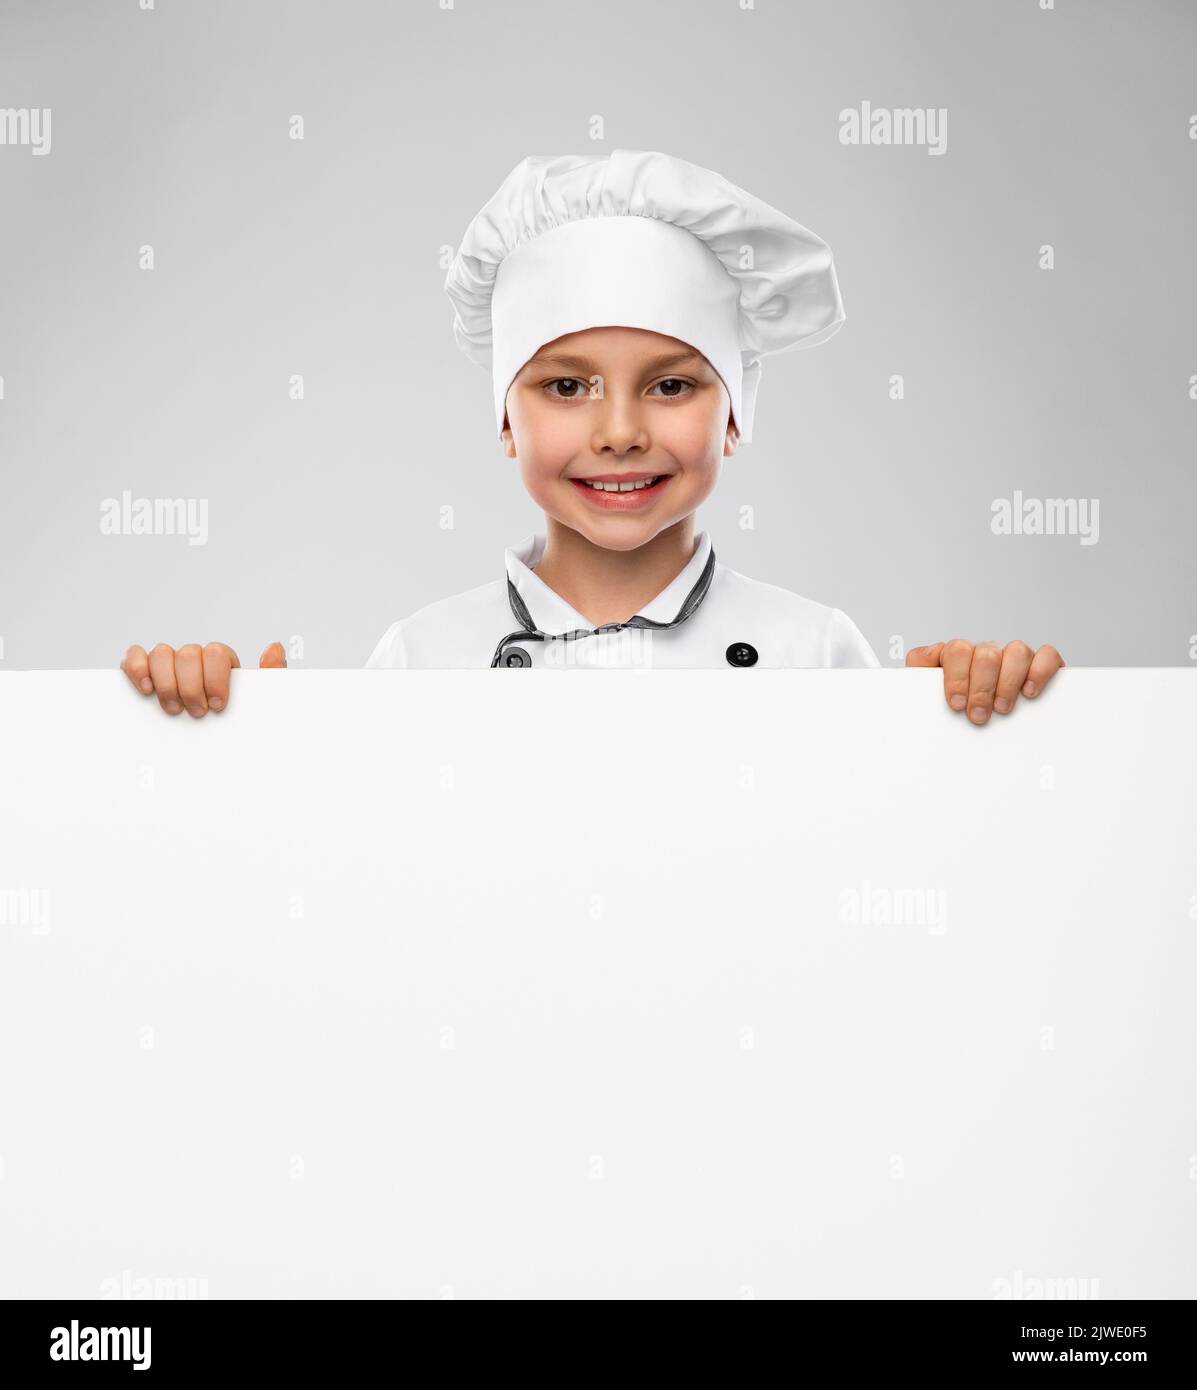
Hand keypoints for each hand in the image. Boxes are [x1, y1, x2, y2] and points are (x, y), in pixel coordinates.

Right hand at [121, 641, 286, 715]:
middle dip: (191, 687)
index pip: (216, 653)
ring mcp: (167, 663)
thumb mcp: (258, 702)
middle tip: (198, 713)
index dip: (215, 678)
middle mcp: (193, 657)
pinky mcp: (143, 670)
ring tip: (174, 709)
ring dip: (167, 684)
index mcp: (221, 661)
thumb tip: (275, 647)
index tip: (218, 705)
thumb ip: (272, 676)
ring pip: (161, 653)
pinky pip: (134, 656)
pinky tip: (147, 689)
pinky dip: (137, 668)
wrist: (216, 747)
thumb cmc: (235, 720)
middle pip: (187, 654)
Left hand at [905, 639, 1063, 724]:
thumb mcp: (928, 696)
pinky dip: (1039, 671)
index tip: (956, 704)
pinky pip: (1046, 655)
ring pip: (1016, 651)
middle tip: (978, 715)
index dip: (956, 677)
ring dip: (1008, 683)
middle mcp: (986, 653)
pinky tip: (1029, 692)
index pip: (956, 651)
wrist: (987, 727)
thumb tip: (926, 659)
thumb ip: (918, 676)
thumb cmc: (954, 710)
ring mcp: (1013, 657)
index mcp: (959, 656)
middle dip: (981, 688)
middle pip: (985, 654)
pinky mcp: (1041, 664)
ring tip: (1001, 708)